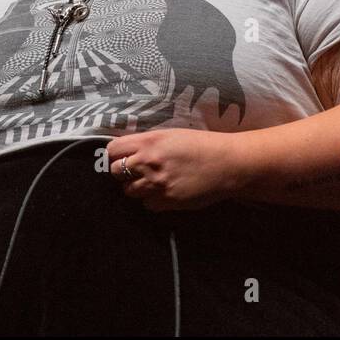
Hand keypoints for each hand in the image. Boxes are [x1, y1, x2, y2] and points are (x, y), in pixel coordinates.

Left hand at [106, 128, 242, 211]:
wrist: (227, 163)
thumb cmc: (201, 145)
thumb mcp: (170, 135)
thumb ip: (147, 143)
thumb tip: (127, 152)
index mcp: (149, 142)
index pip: (112, 150)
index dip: (115, 154)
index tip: (121, 156)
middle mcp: (148, 163)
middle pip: (115, 172)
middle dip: (122, 172)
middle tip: (135, 170)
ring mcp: (156, 184)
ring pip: (129, 191)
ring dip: (136, 187)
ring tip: (151, 181)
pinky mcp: (167, 202)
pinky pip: (147, 205)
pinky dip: (151, 200)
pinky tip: (164, 192)